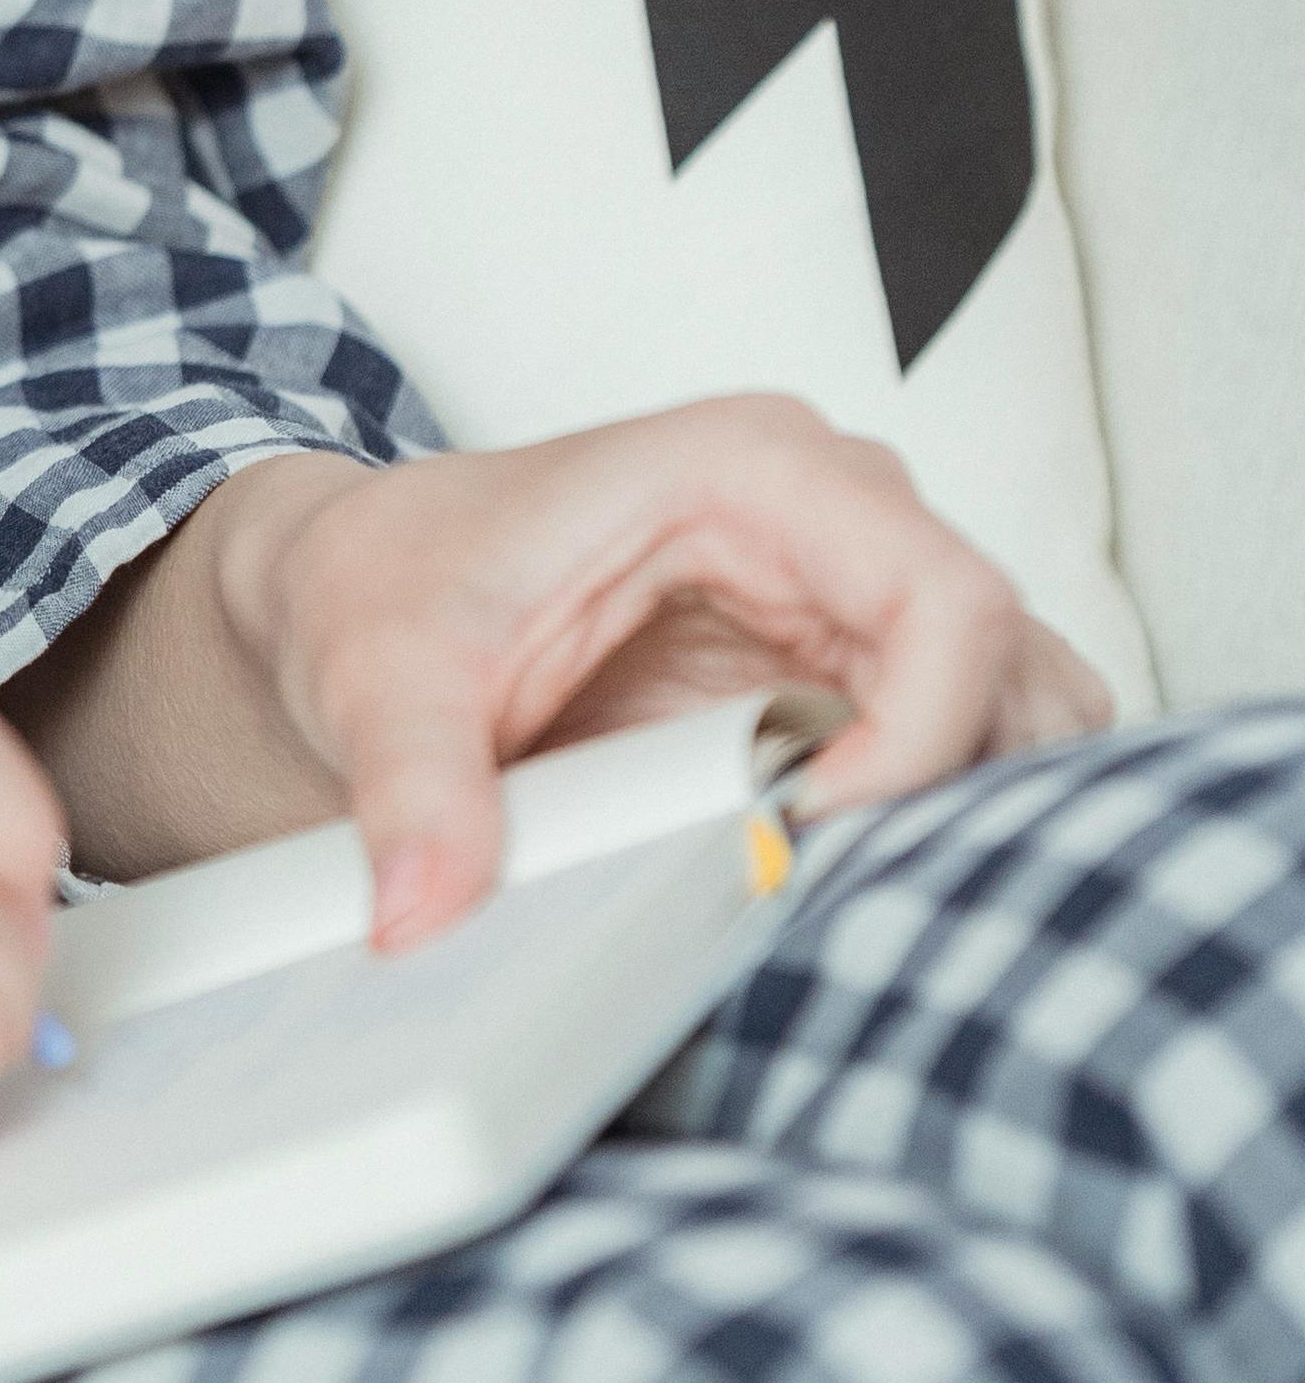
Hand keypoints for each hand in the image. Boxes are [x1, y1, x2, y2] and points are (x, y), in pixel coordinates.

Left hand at [199, 405, 1113, 948]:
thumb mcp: (380, 678)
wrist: (356, 588)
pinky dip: (947, 837)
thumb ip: (412, 787)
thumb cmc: (385, 588)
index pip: (945, 598)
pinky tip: (857, 903)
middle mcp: (835, 517)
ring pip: (1025, 716)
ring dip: (976, 827)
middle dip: (973, 804)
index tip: (822, 843)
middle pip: (1014, 668)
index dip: (925, 740)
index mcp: (752, 469)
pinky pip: (972, 759)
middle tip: (863, 909)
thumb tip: (424, 912)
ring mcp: (854, 600)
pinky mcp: (848, 682)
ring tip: (863, 914)